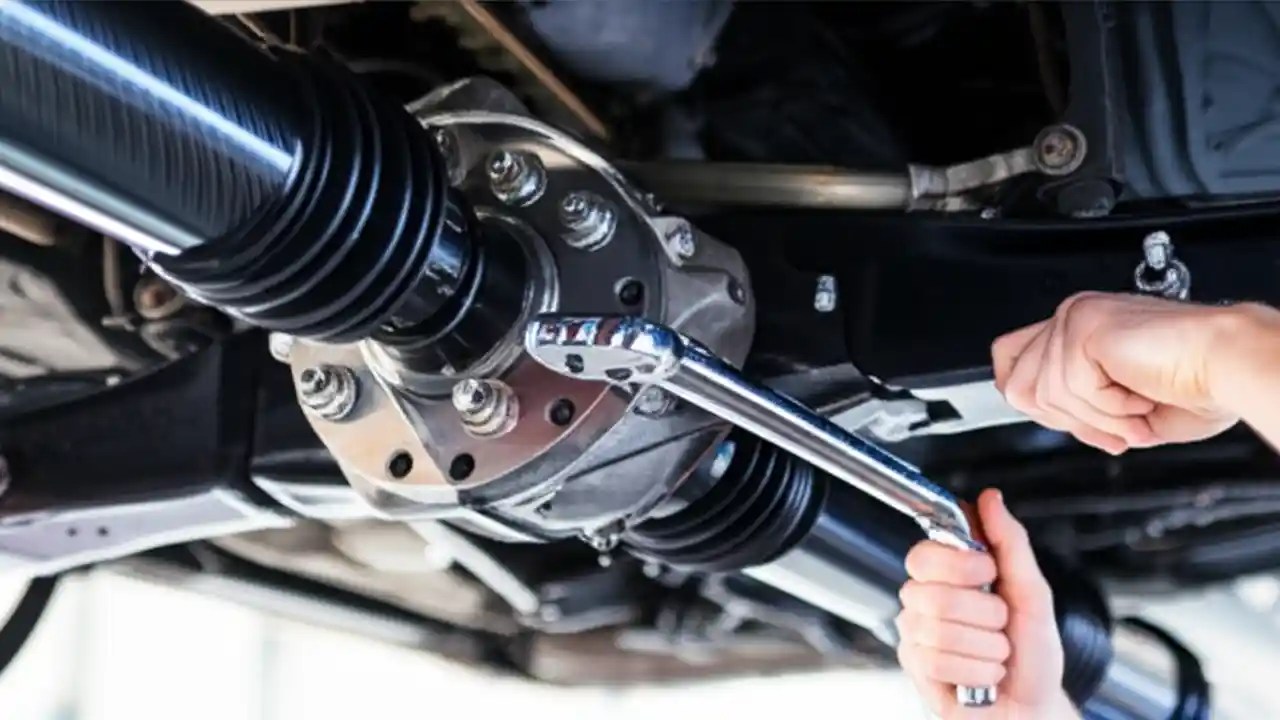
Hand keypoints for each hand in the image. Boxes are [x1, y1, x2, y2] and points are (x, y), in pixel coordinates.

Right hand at [897, 489, 1073, 719]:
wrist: (1032, 708)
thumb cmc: (1033, 655)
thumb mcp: (1033, 592)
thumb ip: (1010, 543)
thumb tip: (990, 499)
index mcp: (948, 575)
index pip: (926, 555)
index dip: (962, 566)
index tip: (988, 575)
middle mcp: (925, 600)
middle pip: (937, 595)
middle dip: (987, 616)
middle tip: (999, 625)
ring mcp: (916, 634)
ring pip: (941, 631)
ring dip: (987, 649)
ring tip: (994, 654)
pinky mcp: (916, 667)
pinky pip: (937, 661)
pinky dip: (976, 671)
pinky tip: (982, 673)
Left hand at [990, 292, 1269, 453]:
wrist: (1228, 367)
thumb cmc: (1197, 381)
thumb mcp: (1120, 405)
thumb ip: (1079, 406)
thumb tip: (1055, 419)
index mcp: (1081, 329)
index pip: (1013, 363)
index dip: (1038, 406)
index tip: (1078, 424)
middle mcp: (1073, 317)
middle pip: (1019, 386)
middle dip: (1069, 419)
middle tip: (1119, 423)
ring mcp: (1074, 319)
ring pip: (1045, 395)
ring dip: (1098, 417)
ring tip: (1138, 406)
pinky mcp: (1082, 329)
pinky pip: (1070, 391)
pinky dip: (1109, 407)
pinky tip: (1140, 393)